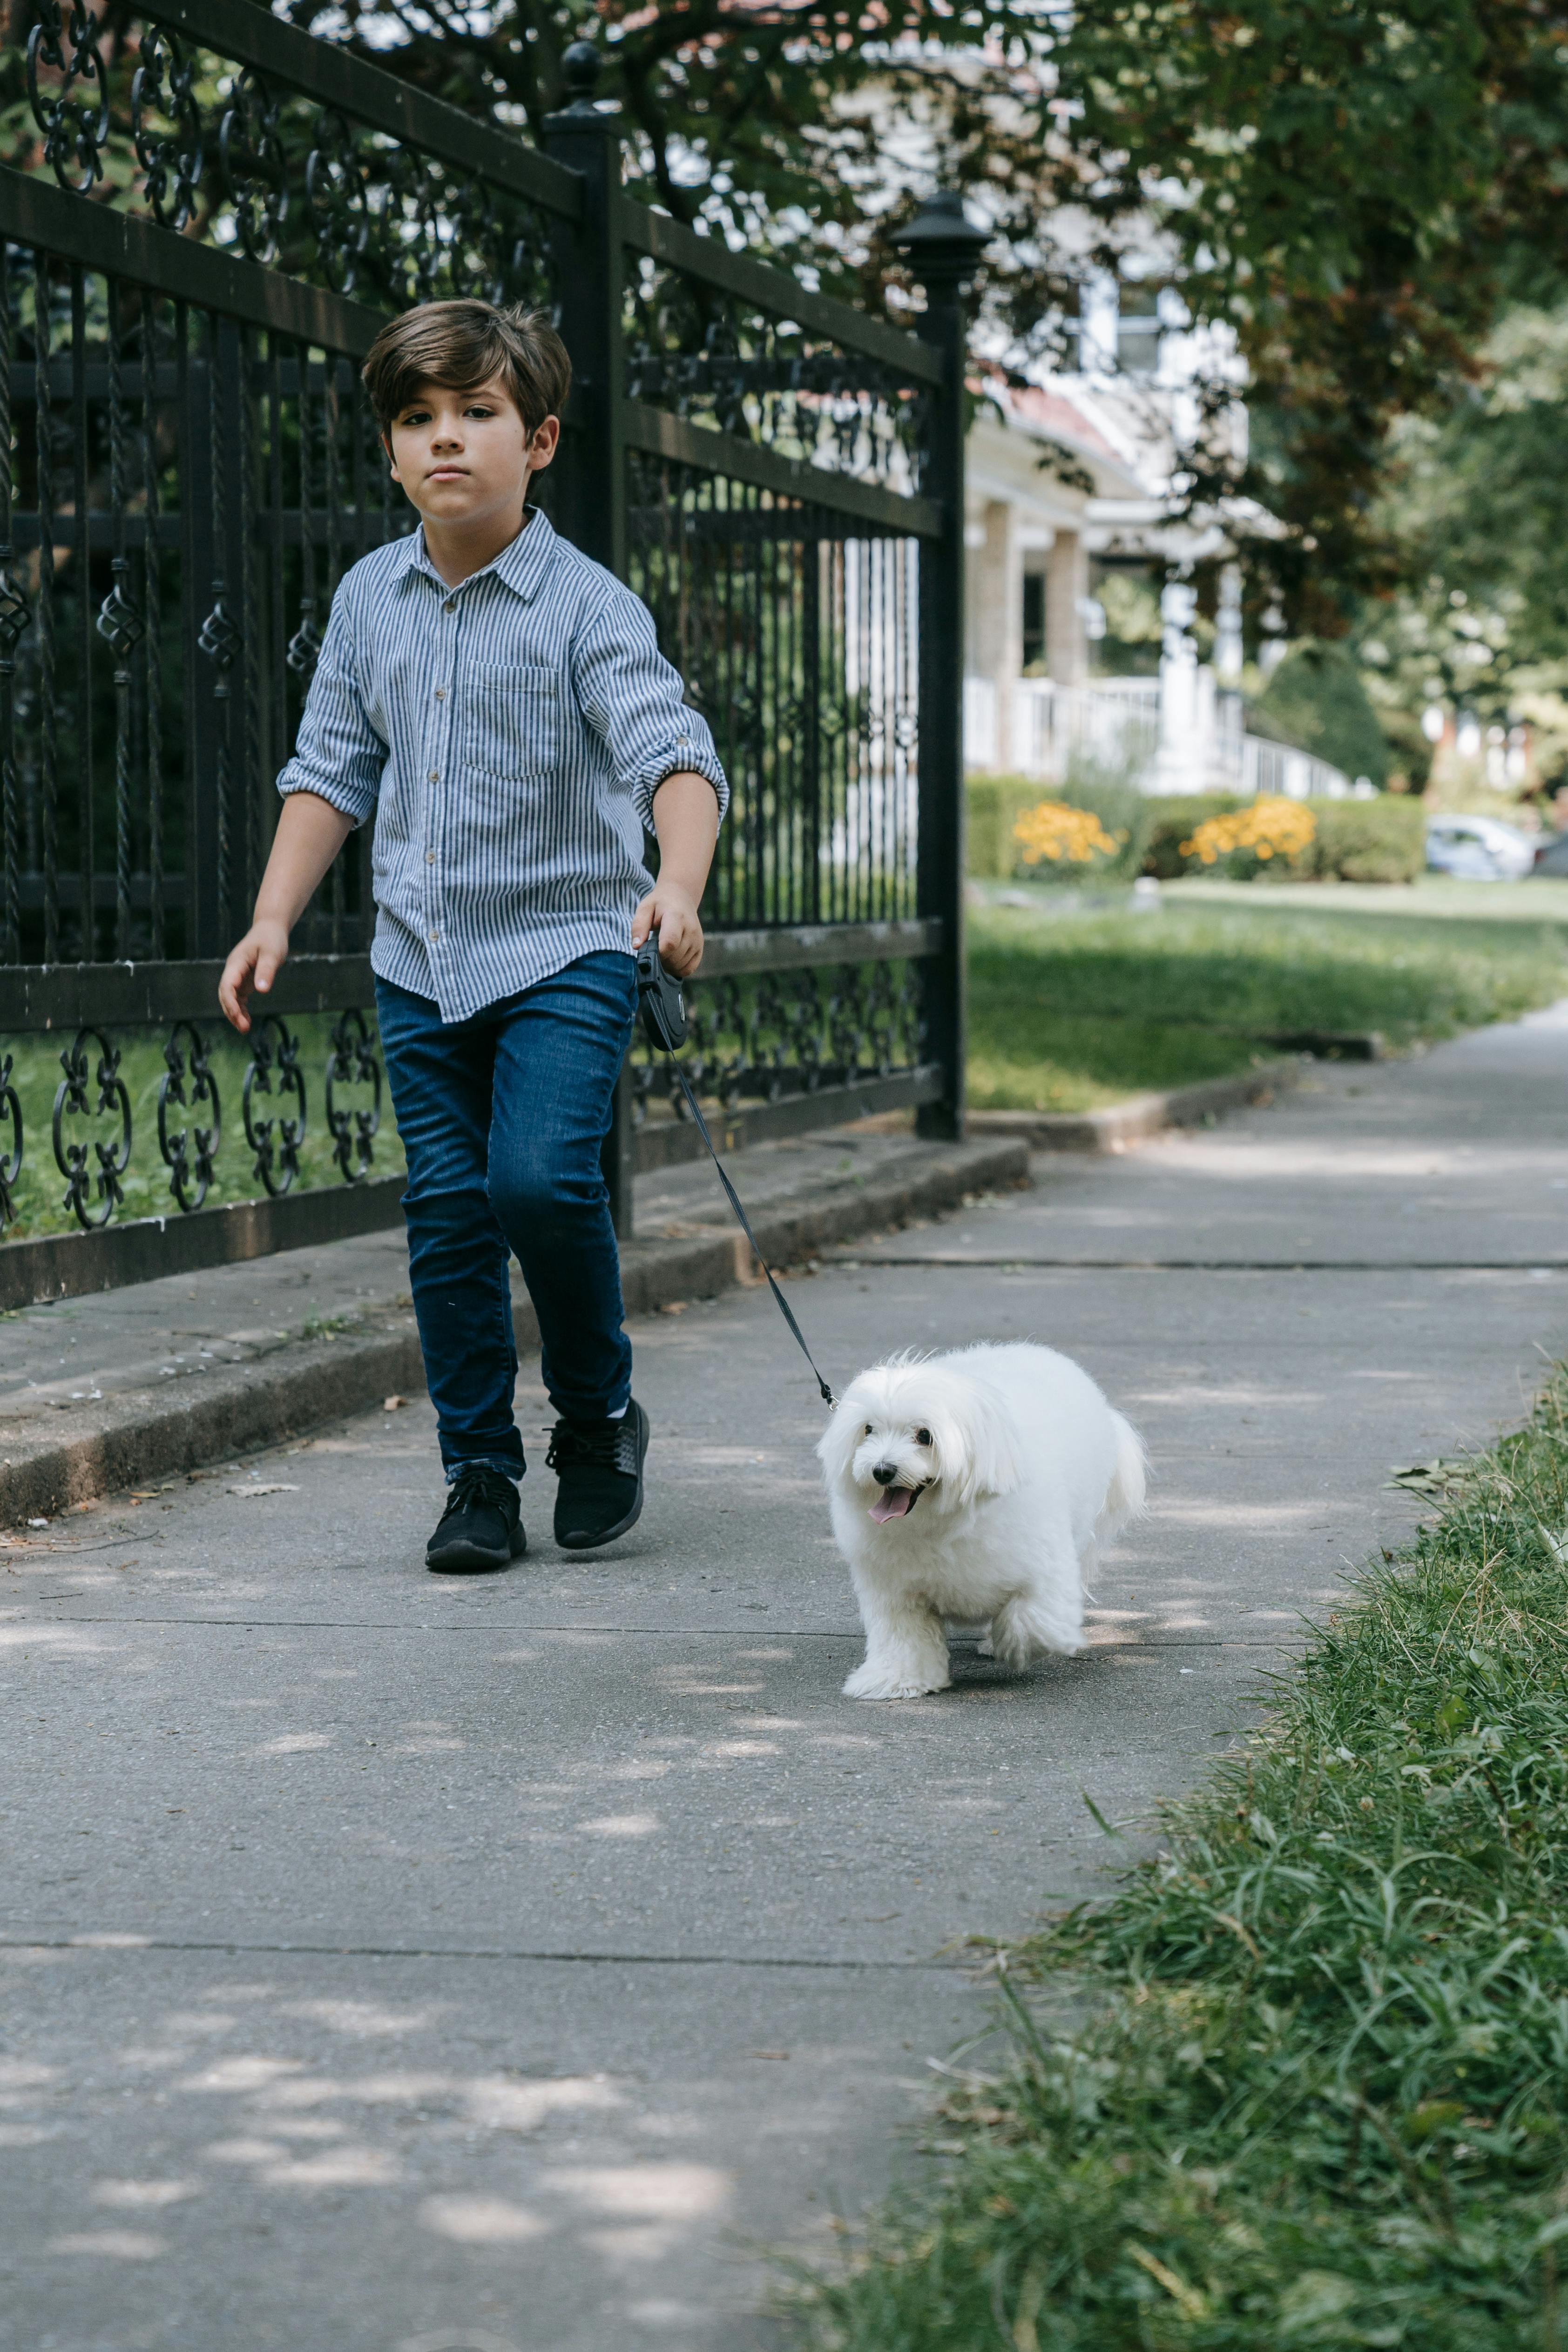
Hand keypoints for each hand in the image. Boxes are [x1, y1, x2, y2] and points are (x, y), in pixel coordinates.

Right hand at [218, 918, 289, 1033]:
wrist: (270, 930)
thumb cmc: (271, 939)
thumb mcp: (272, 954)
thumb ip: (266, 971)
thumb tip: (262, 991)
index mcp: (236, 963)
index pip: (227, 985)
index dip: (229, 1002)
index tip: (237, 1015)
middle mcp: (233, 971)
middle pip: (225, 995)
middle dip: (232, 1012)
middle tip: (244, 1028)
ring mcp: (237, 977)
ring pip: (230, 999)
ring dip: (235, 1014)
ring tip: (245, 1029)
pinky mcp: (244, 981)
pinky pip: (238, 999)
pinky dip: (241, 1010)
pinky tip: (247, 1022)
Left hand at [632, 881, 703, 977]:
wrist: (680, 897)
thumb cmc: (660, 904)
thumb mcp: (645, 909)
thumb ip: (639, 927)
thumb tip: (637, 947)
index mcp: (677, 917)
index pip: (670, 942)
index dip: (658, 952)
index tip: (650, 950)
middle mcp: (691, 929)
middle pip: (674, 957)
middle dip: (660, 960)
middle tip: (653, 950)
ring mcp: (697, 940)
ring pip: (681, 965)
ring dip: (668, 965)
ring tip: (661, 952)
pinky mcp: (699, 948)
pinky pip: (689, 969)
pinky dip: (677, 969)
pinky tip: (670, 959)